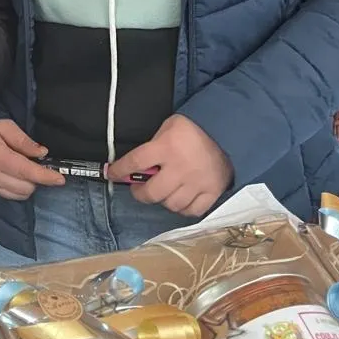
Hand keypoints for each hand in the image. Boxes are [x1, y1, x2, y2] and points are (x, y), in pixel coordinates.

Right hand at [0, 120, 63, 199]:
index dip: (45, 176)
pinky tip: (17, 177)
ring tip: (26, 171)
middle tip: (38, 167)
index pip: (27, 171)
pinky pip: (9, 196)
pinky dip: (18, 189)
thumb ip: (24, 141)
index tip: (60, 179)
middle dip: (37, 180)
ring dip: (28, 186)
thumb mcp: (6, 127)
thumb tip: (42, 153)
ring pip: (18, 195)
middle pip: (25, 187)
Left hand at [108, 114, 232, 216]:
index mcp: (166, 147)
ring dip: (163, 200)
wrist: (227, 129)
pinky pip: (192, 210)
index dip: (119, 170)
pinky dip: (184, 207)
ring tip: (164, 191)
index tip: (111, 174)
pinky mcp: (212, 191)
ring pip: (171, 204)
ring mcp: (197, 182)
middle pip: (152, 193)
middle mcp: (180, 167)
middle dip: (140, 193)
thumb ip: (153, 147)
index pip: (135, 162)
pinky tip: (181, 198)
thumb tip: (136, 168)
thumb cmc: (192, 128)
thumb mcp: (167, 128)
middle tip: (139, 189)